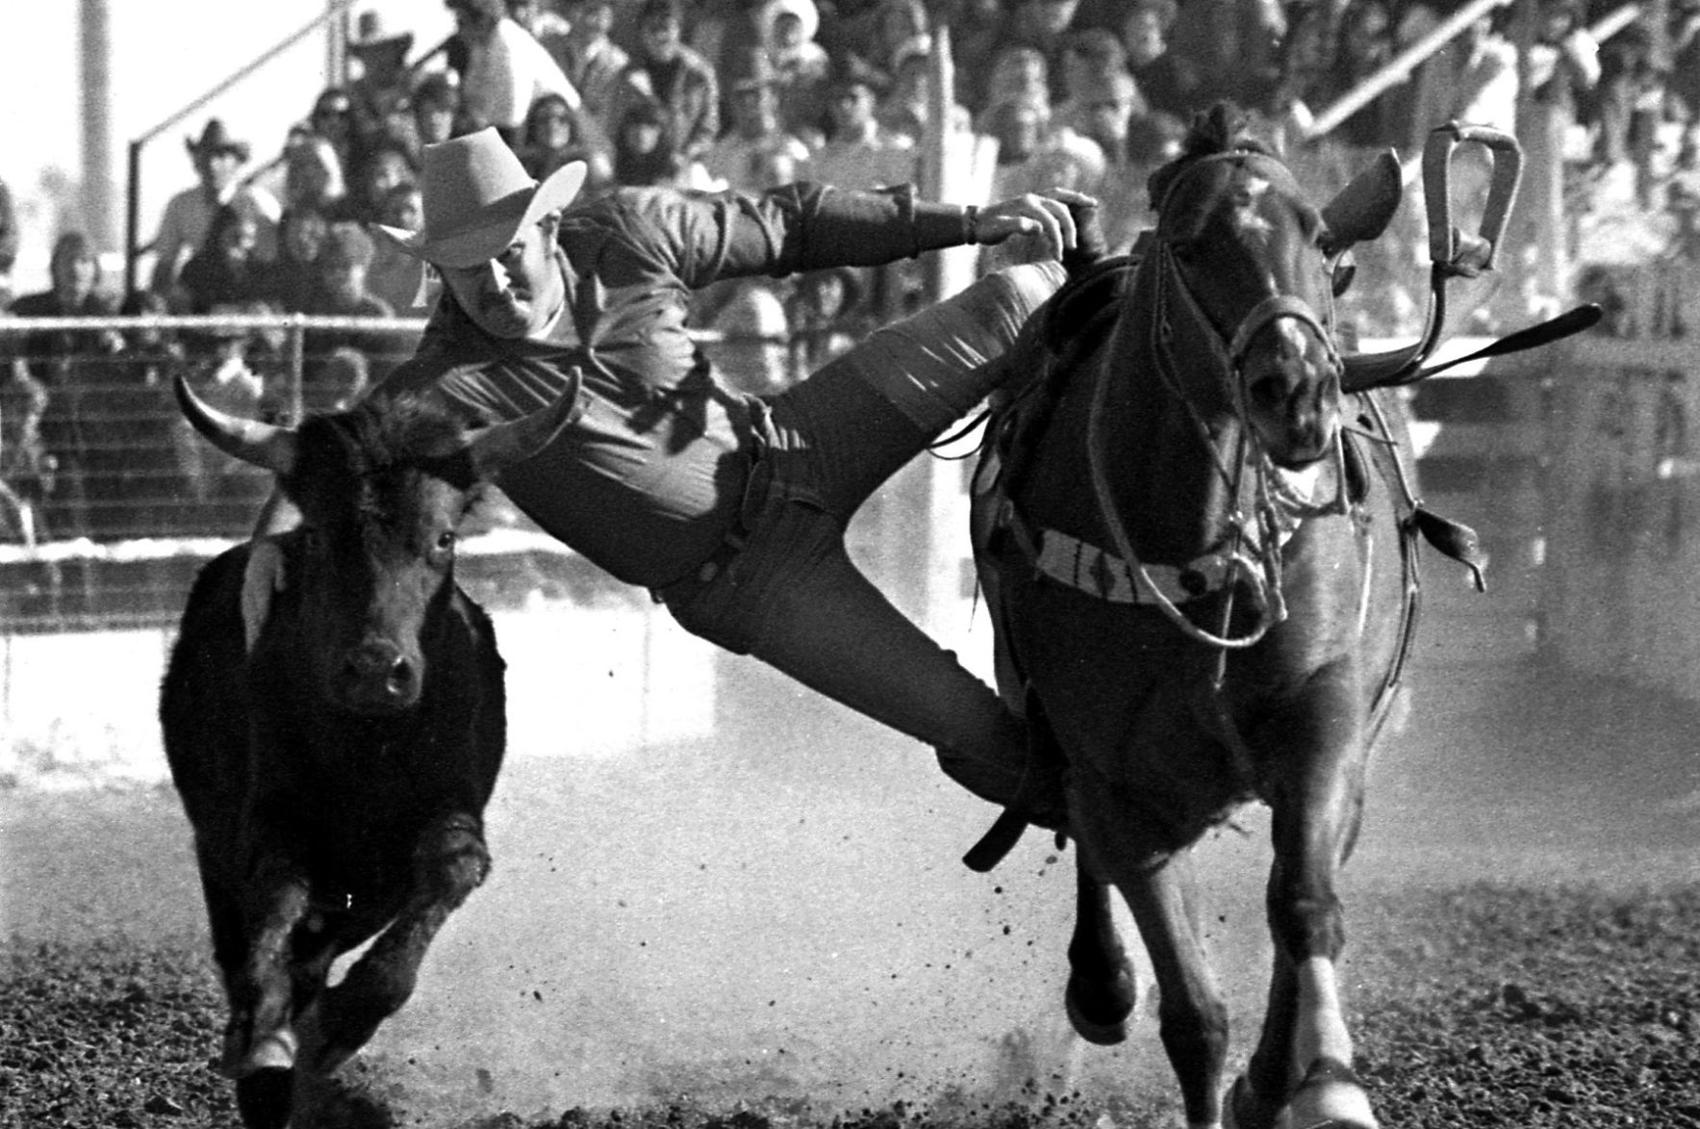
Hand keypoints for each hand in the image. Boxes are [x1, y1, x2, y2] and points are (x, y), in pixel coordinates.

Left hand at [973, 188, 1097, 260]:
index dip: (1057, 238)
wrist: (975, 222)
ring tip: (1093, 204)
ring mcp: (1033, 197)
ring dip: (1076, 200)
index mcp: (1026, 205)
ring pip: (1060, 196)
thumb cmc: (987, 228)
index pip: (1050, 221)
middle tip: (1071, 248)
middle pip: (1059, 209)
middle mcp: (1032, 198)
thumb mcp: (998, 230)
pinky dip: (1068, 197)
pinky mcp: (1033, 201)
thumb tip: (1038, 228)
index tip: (1059, 256)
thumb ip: (1017, 226)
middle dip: (1069, 227)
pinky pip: (1055, 196)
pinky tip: (1077, 201)